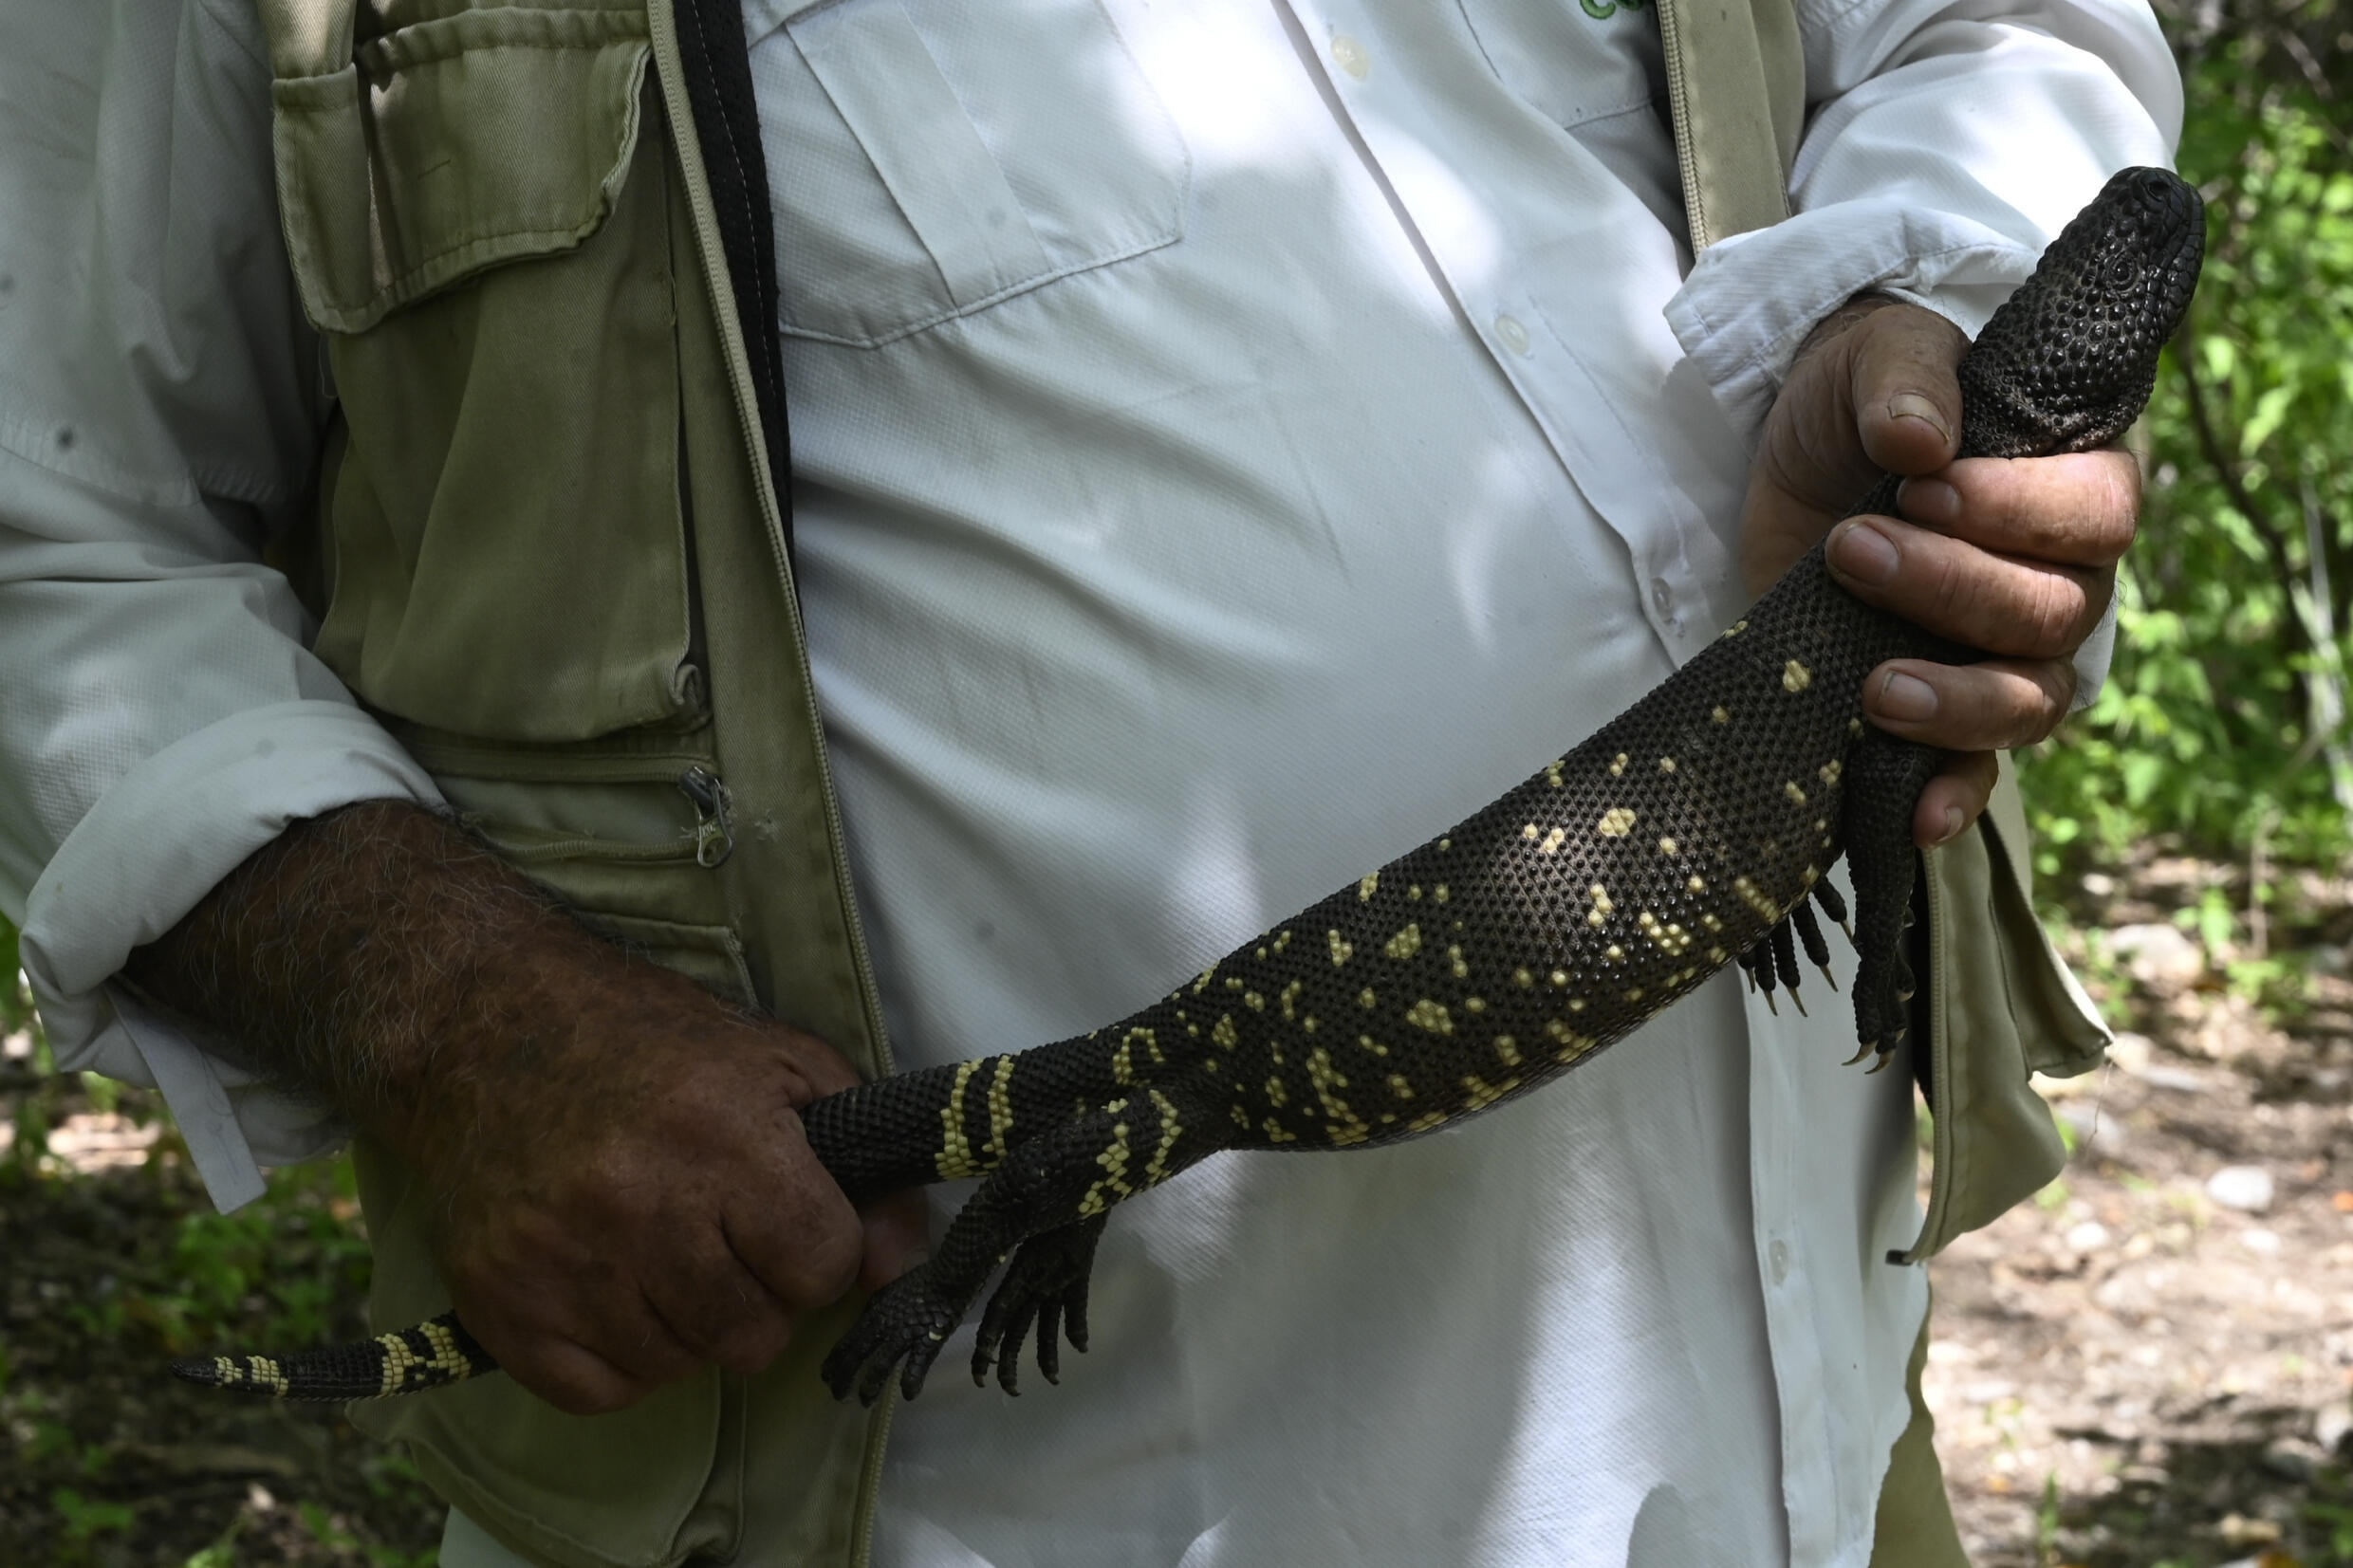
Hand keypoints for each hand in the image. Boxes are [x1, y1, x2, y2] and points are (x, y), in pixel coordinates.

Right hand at [394, 941, 927, 1414]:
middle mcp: (637, 1201)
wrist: (486, 1030)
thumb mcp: (783, 1067)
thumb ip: (860, 1168)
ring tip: (667, 1255)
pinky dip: (622, 1358)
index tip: (792, 1223)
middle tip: (725, 1242)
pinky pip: (601, 1392)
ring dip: (690, 1326)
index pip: (818, 1265)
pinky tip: (616, 1291)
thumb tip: (889, 1268)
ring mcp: (560, 1258)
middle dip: (759, 1297)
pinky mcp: (501, 1302)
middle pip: (752, 1335)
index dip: (819, 1252)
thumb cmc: (652, 1044)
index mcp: (720, 1132)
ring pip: (679, 1367)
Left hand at [1741, 295, 2139, 845]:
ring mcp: (2005, 653)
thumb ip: (1904, 378)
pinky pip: (1978, 772)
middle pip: (2055, 612)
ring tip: (1873, 685)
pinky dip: (1952, 797)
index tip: (1921, 485)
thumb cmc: (1855, 395)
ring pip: (2028, 700)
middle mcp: (2058, 577)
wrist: (1788, 456)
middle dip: (1952, 586)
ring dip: (1955, 699)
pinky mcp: (1940, 707)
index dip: (2016, 510)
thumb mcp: (1870, 355)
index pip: (2097, 513)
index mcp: (2070, 481)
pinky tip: (1914, 818)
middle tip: (1851, 547)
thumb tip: (1920, 440)